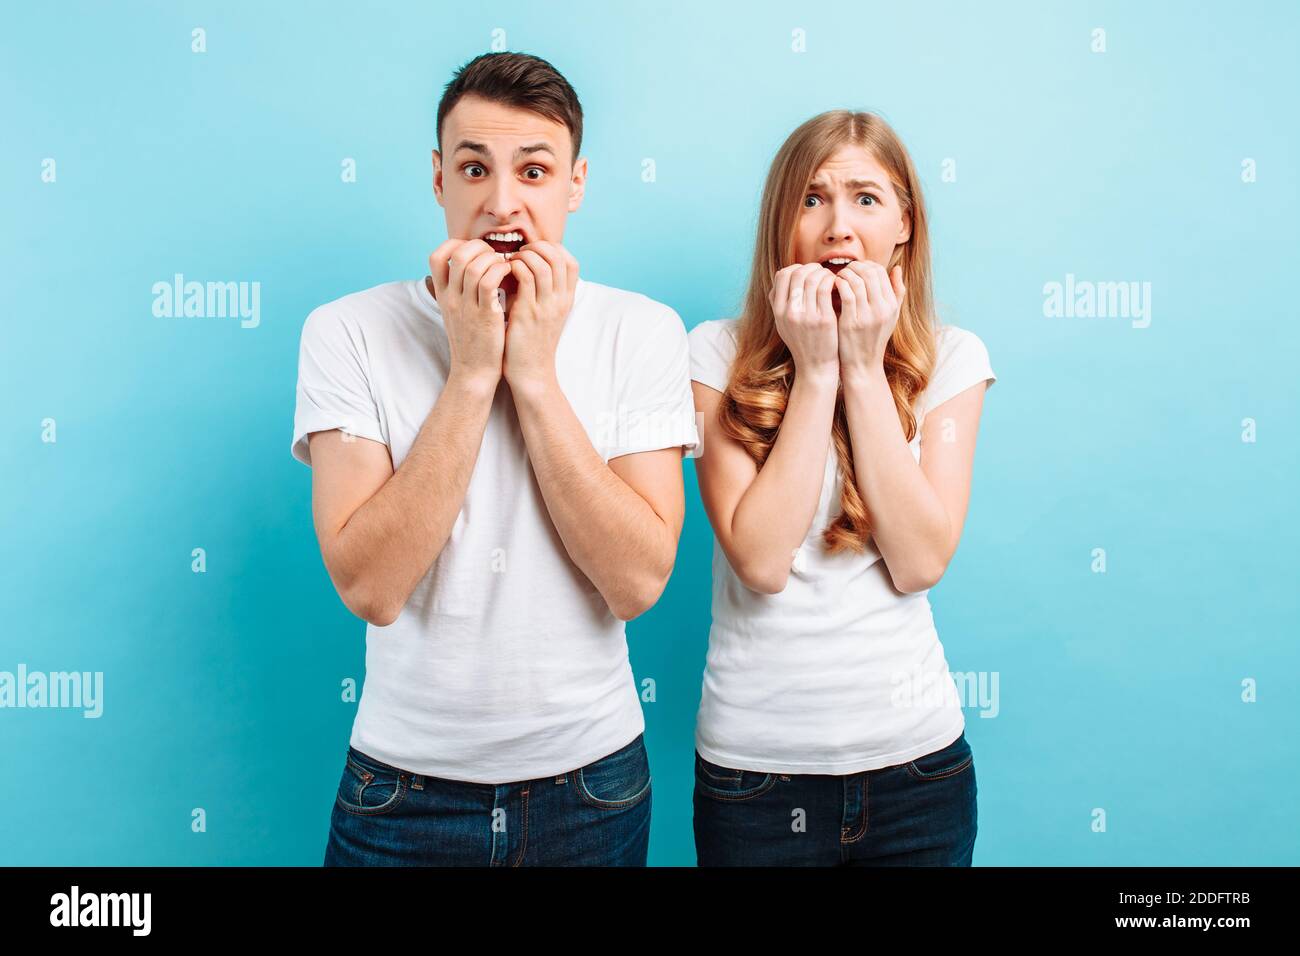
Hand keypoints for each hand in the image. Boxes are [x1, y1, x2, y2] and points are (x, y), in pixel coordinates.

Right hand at [429, 238, 512, 388]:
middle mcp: (452, 298)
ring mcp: (466, 307)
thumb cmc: (472, 341)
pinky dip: (501, 271)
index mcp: (443, 295)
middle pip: (458, 254)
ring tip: (504, 266)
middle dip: (480, 247)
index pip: (435, 257)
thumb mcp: (457, 313)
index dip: (454, 245)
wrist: (474, 372)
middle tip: (494, 256)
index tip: (474, 250)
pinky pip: (489, 282)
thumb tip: (471, 266)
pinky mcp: (484, 316)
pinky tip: (509, 275)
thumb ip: (459, 290)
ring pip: (474, 265)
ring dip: (494, 259)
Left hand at [503, 240, 578, 389]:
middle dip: (537, 247)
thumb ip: (537, 292)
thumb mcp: (542, 314)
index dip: (553, 249)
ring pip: (543, 263)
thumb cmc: (530, 343)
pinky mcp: (530, 313)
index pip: (570, 262)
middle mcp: (560, 300)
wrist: (531, 373)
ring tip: (510, 262)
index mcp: (566, 300)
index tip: (533, 253)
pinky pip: (526, 277)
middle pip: (559, 256)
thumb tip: (521, 268)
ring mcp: (547, 306)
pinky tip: (504, 273)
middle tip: (519, 253)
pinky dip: (515, 267)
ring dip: (524, 255)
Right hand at [769, 263, 838, 384]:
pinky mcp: (823, 319)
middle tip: (821, 272)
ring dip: (823, 273)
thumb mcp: (783, 324)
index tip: (806, 272)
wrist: (815, 366)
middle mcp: (789, 312)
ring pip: (812, 279)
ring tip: (829, 277)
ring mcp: (806, 316)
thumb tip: (782, 275)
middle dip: (811, 268)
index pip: (782, 275)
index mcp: (779, 311)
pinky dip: (831, 281)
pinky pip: (826, 289)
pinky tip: (836, 284)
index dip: (795, 268)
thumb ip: (780, 301)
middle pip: (797, 274)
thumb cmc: (803, 343)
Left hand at [832, 260, 904, 377]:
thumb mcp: (890, 316)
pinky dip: (839, 285)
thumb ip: (896, 292)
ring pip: (857, 281)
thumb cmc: (873, 338)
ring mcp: (868, 316)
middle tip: (844, 270)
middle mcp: (882, 309)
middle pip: (870, 273)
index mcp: (891, 305)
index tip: (855, 268)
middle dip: (854, 267)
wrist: (863, 365)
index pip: (880, 272)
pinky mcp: (852, 322)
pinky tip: (833, 286)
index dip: (866, 265)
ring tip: (838, 277)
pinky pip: (846, 294)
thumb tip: (897, 268)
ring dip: (845, 274)